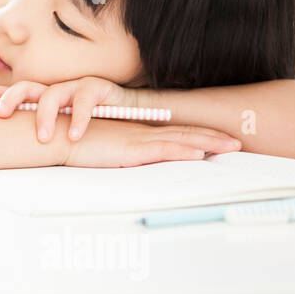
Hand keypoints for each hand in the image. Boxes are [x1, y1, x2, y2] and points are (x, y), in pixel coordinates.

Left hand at [0, 76, 136, 142]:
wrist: (132, 113)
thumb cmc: (94, 123)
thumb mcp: (64, 129)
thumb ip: (43, 132)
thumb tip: (11, 149)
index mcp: (45, 97)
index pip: (17, 92)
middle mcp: (57, 90)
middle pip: (28, 87)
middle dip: (10, 98)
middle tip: (0, 114)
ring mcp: (76, 87)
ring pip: (53, 94)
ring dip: (45, 116)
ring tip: (43, 138)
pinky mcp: (98, 89)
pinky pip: (85, 101)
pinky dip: (79, 119)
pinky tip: (74, 135)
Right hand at [61, 118, 240, 167]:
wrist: (58, 136)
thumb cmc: (74, 143)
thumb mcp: (102, 149)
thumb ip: (118, 152)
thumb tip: (128, 160)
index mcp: (136, 133)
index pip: (173, 133)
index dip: (197, 135)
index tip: (217, 140)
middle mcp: (141, 134)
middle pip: (185, 134)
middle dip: (213, 138)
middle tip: (237, 144)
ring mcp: (138, 140)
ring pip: (181, 140)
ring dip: (208, 144)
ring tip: (231, 148)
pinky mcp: (130, 149)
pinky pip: (163, 150)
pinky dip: (183, 152)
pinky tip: (200, 155)